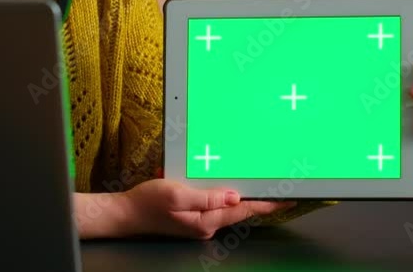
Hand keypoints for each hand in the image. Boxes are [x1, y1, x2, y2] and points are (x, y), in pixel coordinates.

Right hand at [118, 179, 294, 239]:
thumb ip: (207, 197)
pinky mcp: (190, 218)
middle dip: (257, 200)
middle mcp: (206, 224)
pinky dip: (222, 196)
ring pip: (226, 208)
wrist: (126, 213)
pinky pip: (213, 206)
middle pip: (238, 211)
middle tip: (278, 190)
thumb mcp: (177, 194)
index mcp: (206, 220)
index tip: (286, 200)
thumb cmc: (148, 202)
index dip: (266, 205)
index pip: (243, 211)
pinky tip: (223, 187)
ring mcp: (198, 223)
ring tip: (257, 187)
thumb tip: (234, 196)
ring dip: (240, 197)